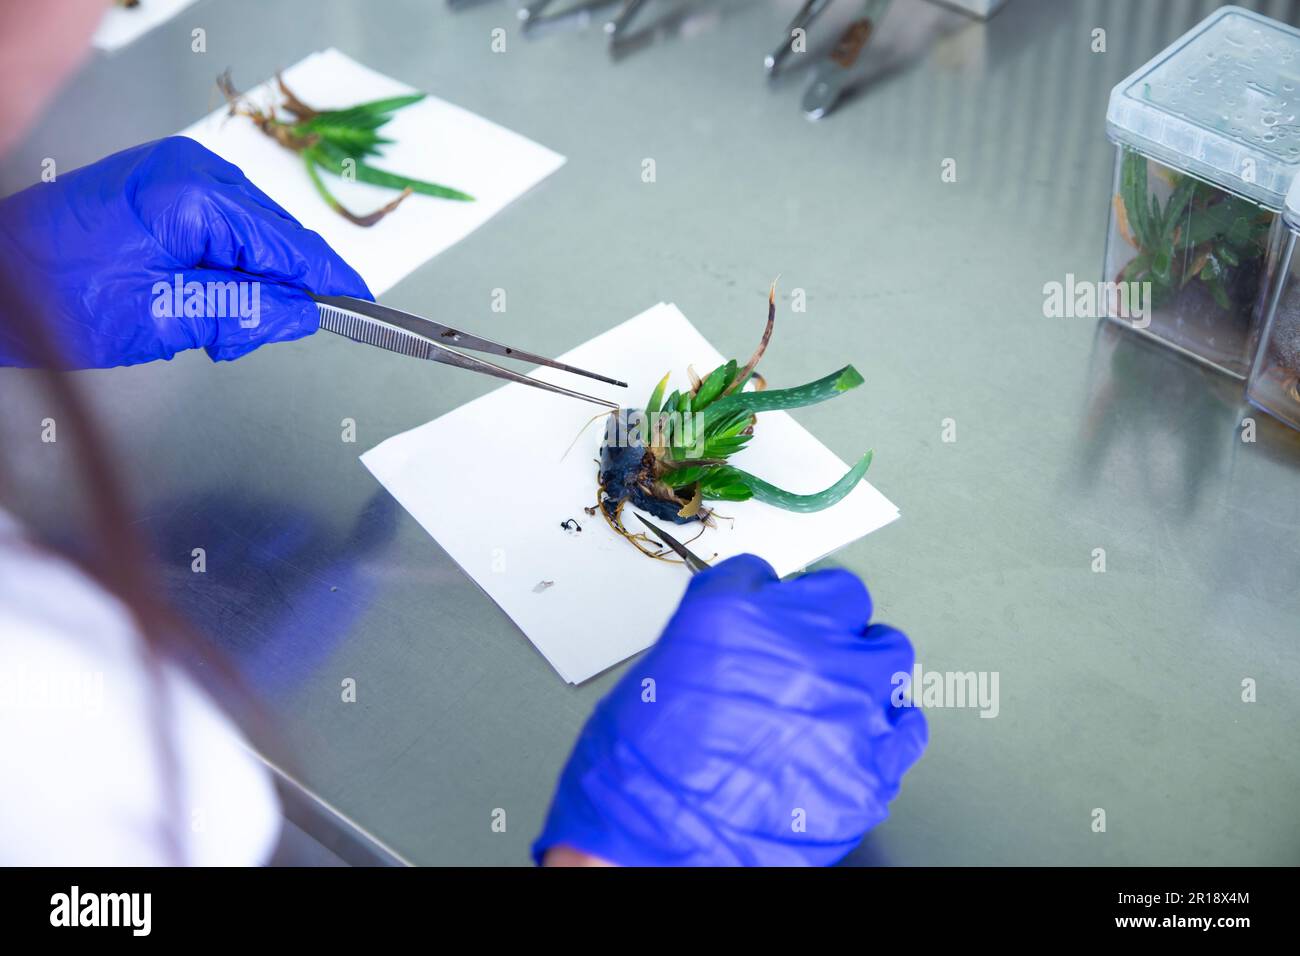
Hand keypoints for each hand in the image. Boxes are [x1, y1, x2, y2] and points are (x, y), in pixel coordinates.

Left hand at [0, 136, 369, 367]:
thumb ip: (246, 313)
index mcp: (195, 193)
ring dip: (246, 287)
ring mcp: (178, 174)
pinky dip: (223, 270)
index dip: (330, 280)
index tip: (366, 307)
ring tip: (202, 326)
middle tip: (234, 341)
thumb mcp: (164, 318)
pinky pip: (224, 230)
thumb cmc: (59, 299)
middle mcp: (193, 170)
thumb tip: (307, 313)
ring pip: (253, 237)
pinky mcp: (165, 188)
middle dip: (274, 294)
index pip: (289, 242)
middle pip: (275, 237)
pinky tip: (194, 299)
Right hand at [533, 555, 927, 866]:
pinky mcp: (870, 769)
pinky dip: (888, 729)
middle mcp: (806, 654)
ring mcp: (848, 711)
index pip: (810, 581)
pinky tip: (861, 734)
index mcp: (748, 617)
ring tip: (837, 697)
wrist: (653, 843)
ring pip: (890, 662)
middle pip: (856, 614)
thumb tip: (759, 601)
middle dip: (837, 634)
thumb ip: (730, 613)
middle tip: (814, 658)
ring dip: (865, 673)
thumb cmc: (644, 763)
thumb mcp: (672, 652)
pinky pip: (908, 728)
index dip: (805, 602)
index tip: (801, 615)